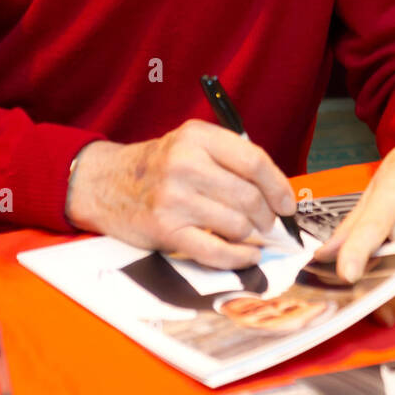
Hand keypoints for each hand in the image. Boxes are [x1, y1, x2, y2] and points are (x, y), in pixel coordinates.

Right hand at [65, 119, 295, 268]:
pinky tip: (248, 254)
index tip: (288, 204)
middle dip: (267, 216)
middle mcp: (185, 164)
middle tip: (269, 223)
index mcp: (197, 137)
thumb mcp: (191, 144)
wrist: (106, 183)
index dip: (279, 186)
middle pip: (249, 197)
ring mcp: (174, 199)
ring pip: (237, 226)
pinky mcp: (165, 230)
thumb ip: (231, 159)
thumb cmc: (159, 166)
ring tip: (250, 235)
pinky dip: (240, 257)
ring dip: (251, 236)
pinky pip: (216, 251)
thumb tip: (278, 194)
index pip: (254, 161)